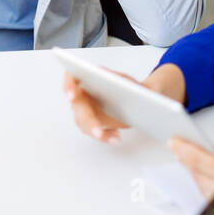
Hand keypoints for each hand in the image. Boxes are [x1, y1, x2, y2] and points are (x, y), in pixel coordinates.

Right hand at [63, 62, 187, 144]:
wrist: (145, 103)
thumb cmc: (137, 89)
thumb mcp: (136, 84)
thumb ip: (126, 82)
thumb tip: (114, 80)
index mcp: (91, 76)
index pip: (72, 77)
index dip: (68, 85)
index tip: (72, 95)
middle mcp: (86, 92)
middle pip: (78, 106)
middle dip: (88, 120)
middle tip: (98, 131)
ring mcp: (88, 108)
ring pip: (84, 122)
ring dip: (97, 132)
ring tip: (114, 138)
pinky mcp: (95, 122)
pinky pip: (94, 131)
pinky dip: (105, 136)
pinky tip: (116, 138)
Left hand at [168, 138, 213, 208]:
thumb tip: (206, 147)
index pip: (205, 162)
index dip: (188, 151)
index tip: (175, 141)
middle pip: (200, 176)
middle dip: (189, 160)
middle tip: (177, 146)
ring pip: (201, 187)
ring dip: (194, 172)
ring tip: (188, 157)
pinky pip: (208, 196)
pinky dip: (203, 183)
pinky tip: (200, 173)